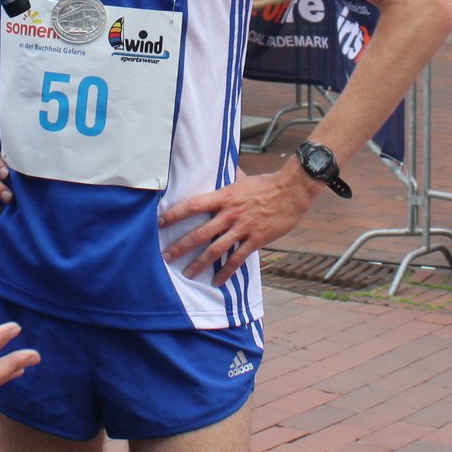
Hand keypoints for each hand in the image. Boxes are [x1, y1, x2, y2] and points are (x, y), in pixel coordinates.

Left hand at [159, 166, 315, 286]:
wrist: (292, 190)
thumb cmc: (266, 183)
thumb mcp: (242, 179)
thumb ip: (227, 180)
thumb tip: (219, 170)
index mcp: (223, 197)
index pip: (192, 205)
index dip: (174, 214)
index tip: (159, 222)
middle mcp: (229, 214)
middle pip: (199, 233)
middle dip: (180, 246)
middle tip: (166, 256)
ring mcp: (242, 228)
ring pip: (215, 250)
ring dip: (198, 264)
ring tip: (186, 273)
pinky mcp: (255, 239)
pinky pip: (237, 259)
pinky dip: (226, 272)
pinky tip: (217, 281)